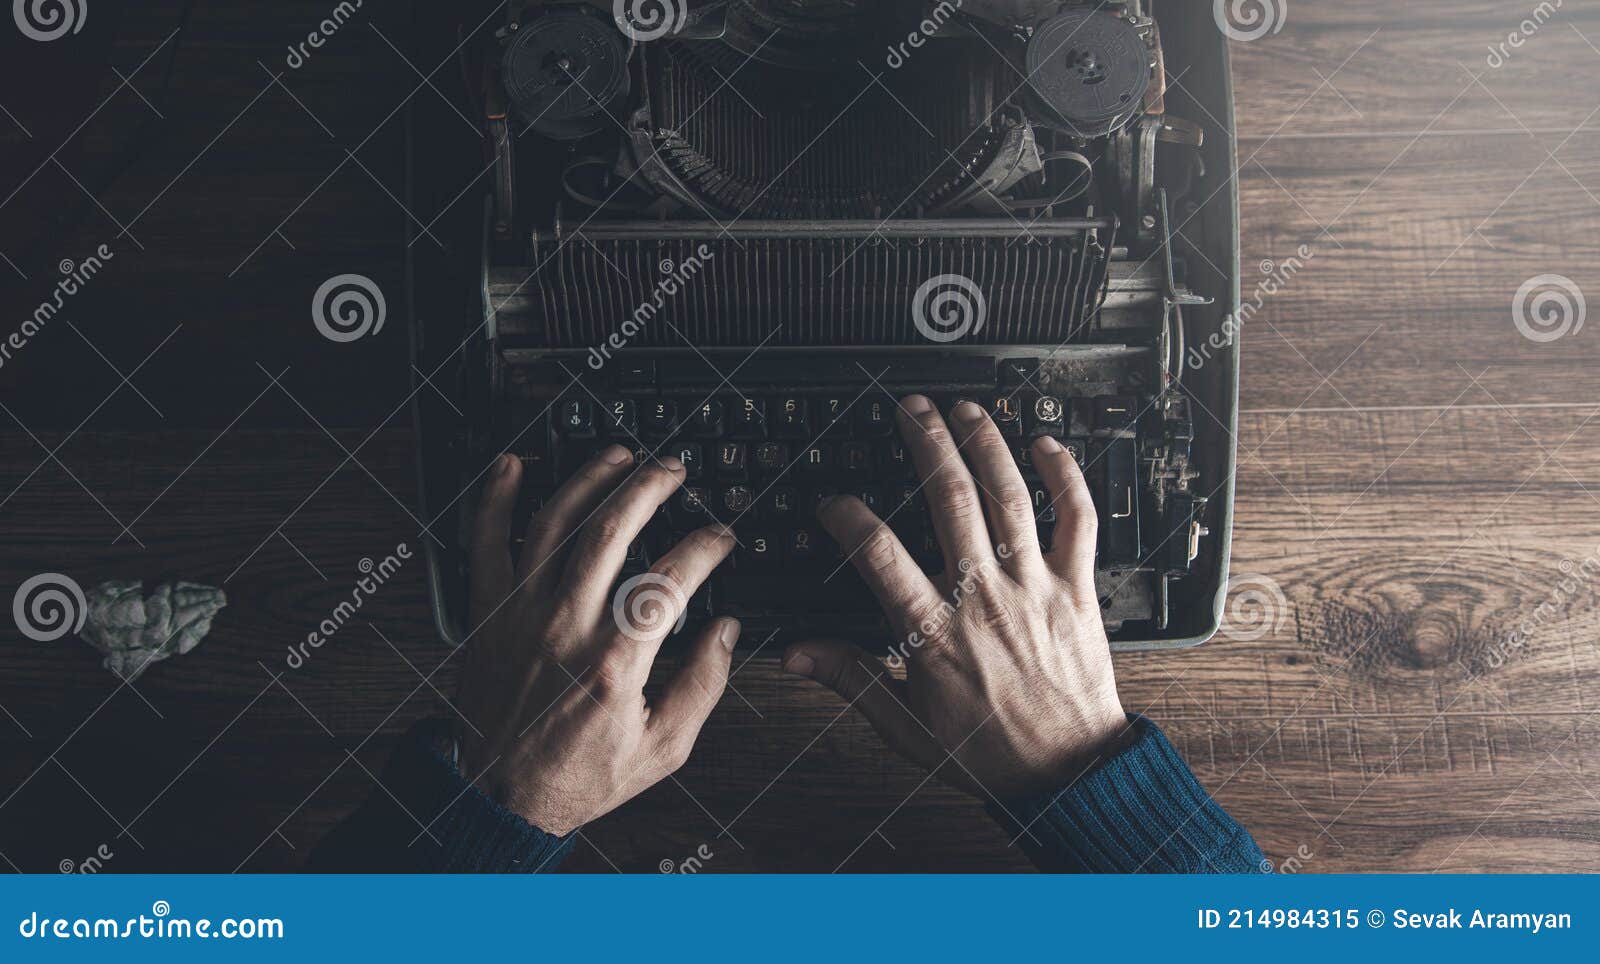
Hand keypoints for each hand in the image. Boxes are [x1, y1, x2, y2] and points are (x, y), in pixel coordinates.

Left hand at [456, 447, 740, 834]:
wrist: (499, 800)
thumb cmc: (580, 776)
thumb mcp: (663, 749)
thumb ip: (703, 686)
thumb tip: (726, 631)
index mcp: (613, 664)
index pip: (669, 582)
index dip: (704, 548)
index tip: (722, 536)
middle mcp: (563, 628)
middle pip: (608, 533)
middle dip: (647, 488)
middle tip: (672, 470)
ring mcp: (519, 615)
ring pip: (552, 524)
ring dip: (588, 479)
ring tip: (619, 456)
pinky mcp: (485, 615)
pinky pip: (484, 543)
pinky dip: (495, 499)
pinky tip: (513, 465)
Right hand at [783, 395, 1126, 800]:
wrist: (1069, 774)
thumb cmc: (990, 753)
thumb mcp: (905, 726)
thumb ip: (850, 680)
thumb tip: (797, 655)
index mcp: (935, 631)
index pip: (879, 553)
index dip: (849, 517)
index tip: (833, 502)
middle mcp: (984, 597)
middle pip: (950, 500)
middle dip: (926, 444)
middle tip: (910, 409)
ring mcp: (1034, 586)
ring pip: (1009, 497)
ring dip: (986, 444)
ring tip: (965, 409)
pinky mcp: (1077, 588)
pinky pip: (1076, 520)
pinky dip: (1065, 477)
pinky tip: (1048, 445)